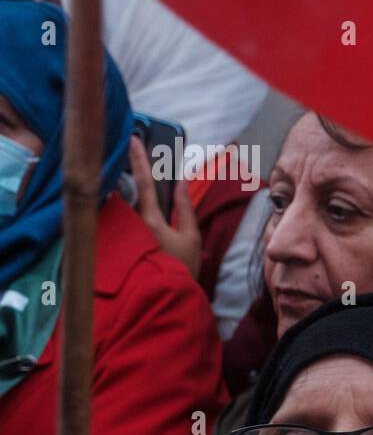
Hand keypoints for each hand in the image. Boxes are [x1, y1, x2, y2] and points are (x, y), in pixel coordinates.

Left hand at [131, 135, 200, 278]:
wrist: (163, 296)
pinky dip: (121, 202)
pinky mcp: (119, 240)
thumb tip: (181, 182)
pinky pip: (119, 215)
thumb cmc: (181, 268)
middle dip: (126, 167)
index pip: (144, 183)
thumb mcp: (191, 237)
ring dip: (123, 184)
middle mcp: (132, 223)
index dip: (139, 160)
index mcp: (151, 220)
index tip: (133, 139)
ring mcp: (123, 232)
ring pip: (121, 202)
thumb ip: (185, 208)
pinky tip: (121, 193)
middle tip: (125, 145)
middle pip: (125, 188)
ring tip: (125, 166)